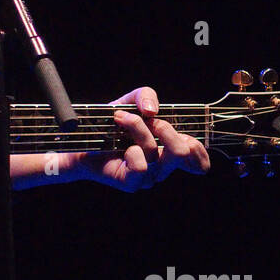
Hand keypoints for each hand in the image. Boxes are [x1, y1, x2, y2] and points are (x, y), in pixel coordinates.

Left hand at [74, 86, 209, 191]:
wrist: (80, 139)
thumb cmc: (109, 123)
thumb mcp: (130, 101)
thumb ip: (146, 96)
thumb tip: (152, 111)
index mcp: (168, 151)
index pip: (199, 164)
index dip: (199, 150)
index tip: (186, 135)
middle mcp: (161, 167)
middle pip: (182, 151)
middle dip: (165, 127)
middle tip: (146, 119)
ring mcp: (147, 177)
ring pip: (155, 152)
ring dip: (137, 128)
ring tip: (120, 119)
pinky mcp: (131, 183)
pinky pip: (140, 165)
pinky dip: (130, 149)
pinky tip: (120, 147)